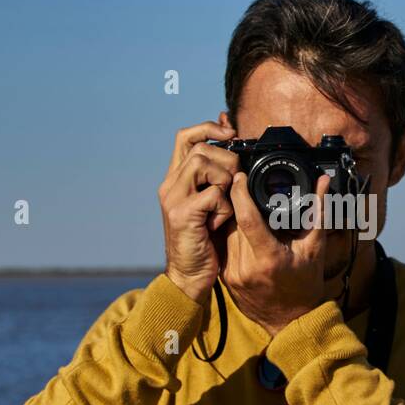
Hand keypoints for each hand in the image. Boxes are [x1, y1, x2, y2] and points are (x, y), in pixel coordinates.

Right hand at [158, 121, 238, 302]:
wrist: (189, 276)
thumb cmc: (205, 241)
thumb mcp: (212, 203)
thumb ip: (218, 177)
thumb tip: (233, 143)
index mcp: (176, 179)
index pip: (186, 136)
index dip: (209, 127)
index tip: (231, 133)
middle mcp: (170, 185)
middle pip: (200, 147)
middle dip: (227, 160)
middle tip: (234, 184)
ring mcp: (173, 198)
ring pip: (203, 164)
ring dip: (225, 181)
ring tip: (224, 206)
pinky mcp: (182, 214)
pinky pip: (213, 194)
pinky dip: (224, 208)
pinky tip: (220, 223)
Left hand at [221, 171, 332, 335]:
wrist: (290, 321)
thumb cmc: (305, 284)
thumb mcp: (314, 248)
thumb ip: (318, 211)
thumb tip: (322, 181)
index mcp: (269, 257)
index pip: (247, 218)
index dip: (241, 193)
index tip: (240, 176)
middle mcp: (246, 267)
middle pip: (233, 222)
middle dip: (236, 202)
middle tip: (242, 186)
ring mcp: (232, 274)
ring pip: (224, 233)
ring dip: (231, 217)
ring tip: (242, 207)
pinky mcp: (225, 279)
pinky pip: (222, 247)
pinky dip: (228, 234)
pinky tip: (238, 228)